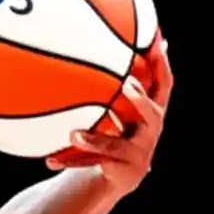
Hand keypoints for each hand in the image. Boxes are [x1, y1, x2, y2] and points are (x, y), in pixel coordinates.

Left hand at [47, 36, 173, 194]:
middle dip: (140, 98)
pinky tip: (50, 160)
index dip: (161, 61)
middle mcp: (150, 130)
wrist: (116, 175)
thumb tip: (96, 37)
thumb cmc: (114, 130)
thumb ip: (108, 80)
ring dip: (96, 139)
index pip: (163, 82)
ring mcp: (138, 153)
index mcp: (152, 109)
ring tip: (74, 134)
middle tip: (125, 83)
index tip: (157, 39)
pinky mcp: (121, 171)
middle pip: (151, 112)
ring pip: (116, 145)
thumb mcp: (114, 105)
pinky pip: (92, 165)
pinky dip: (72, 161)